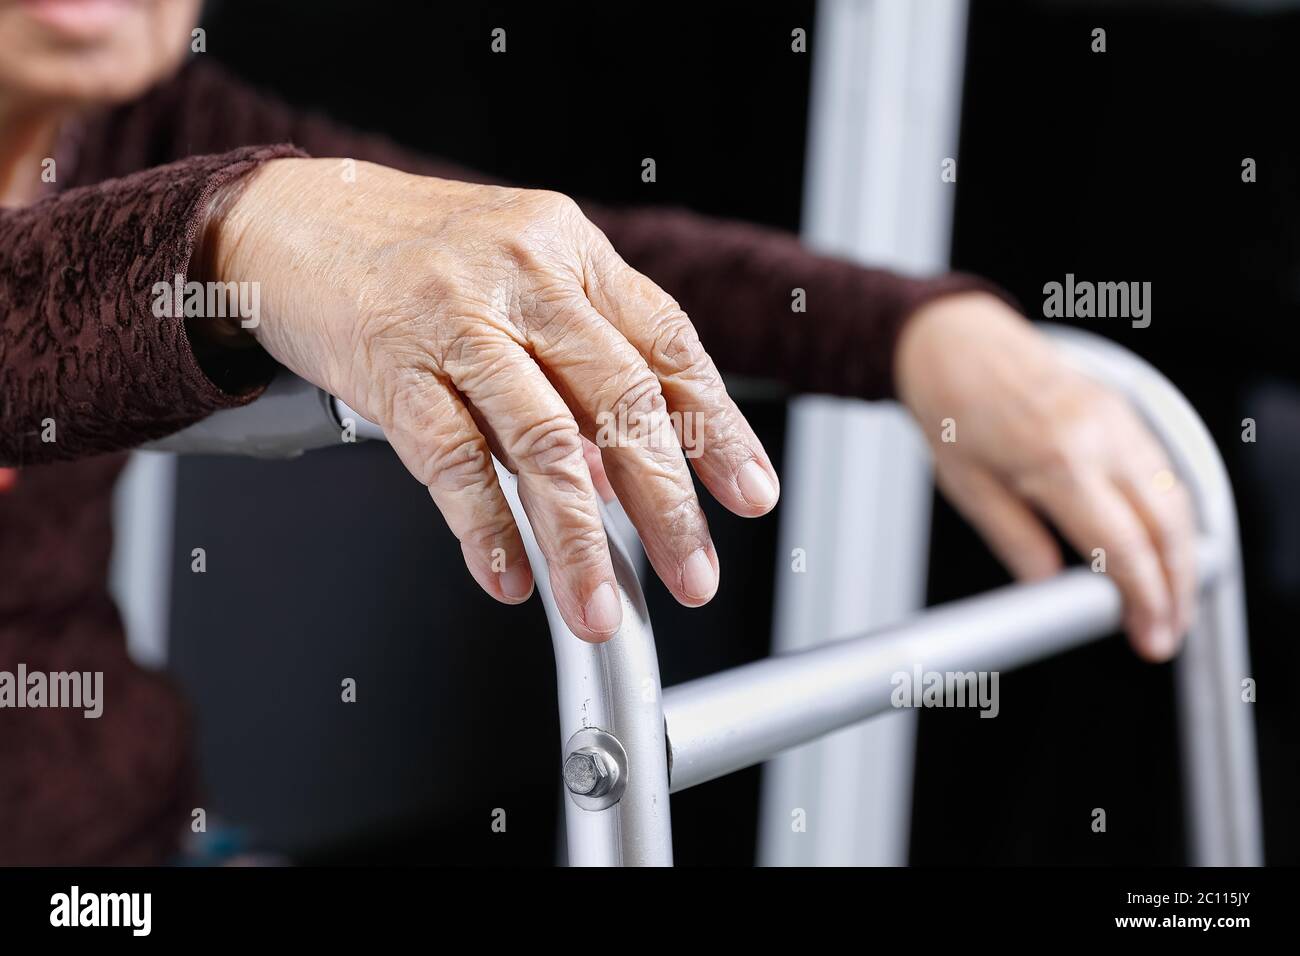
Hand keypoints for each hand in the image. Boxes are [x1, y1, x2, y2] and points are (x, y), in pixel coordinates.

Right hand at [203, 158, 779, 641]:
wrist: (288, 219)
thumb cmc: (411, 253)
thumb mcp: (517, 275)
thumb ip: (573, 360)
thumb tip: (618, 472)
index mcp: (570, 251)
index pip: (668, 347)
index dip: (717, 428)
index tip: (750, 494)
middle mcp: (524, 277)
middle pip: (621, 401)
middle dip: (668, 504)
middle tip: (693, 574)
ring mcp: (456, 318)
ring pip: (543, 442)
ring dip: (580, 541)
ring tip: (598, 606)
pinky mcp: (390, 363)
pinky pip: (452, 460)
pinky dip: (486, 529)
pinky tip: (510, 576)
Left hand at [895, 292, 1195, 661]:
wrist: (956, 346)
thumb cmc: (954, 412)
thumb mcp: (967, 490)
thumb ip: (1014, 540)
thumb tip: (1048, 586)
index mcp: (1056, 461)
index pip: (1122, 547)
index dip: (1144, 599)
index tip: (1149, 635)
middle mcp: (1098, 437)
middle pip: (1167, 527)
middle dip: (1178, 588)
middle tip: (1168, 631)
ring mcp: (1117, 420)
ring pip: (1177, 499)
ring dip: (1183, 555)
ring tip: (1170, 600)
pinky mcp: (1123, 411)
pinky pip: (1164, 470)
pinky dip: (1174, 514)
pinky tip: (1165, 546)